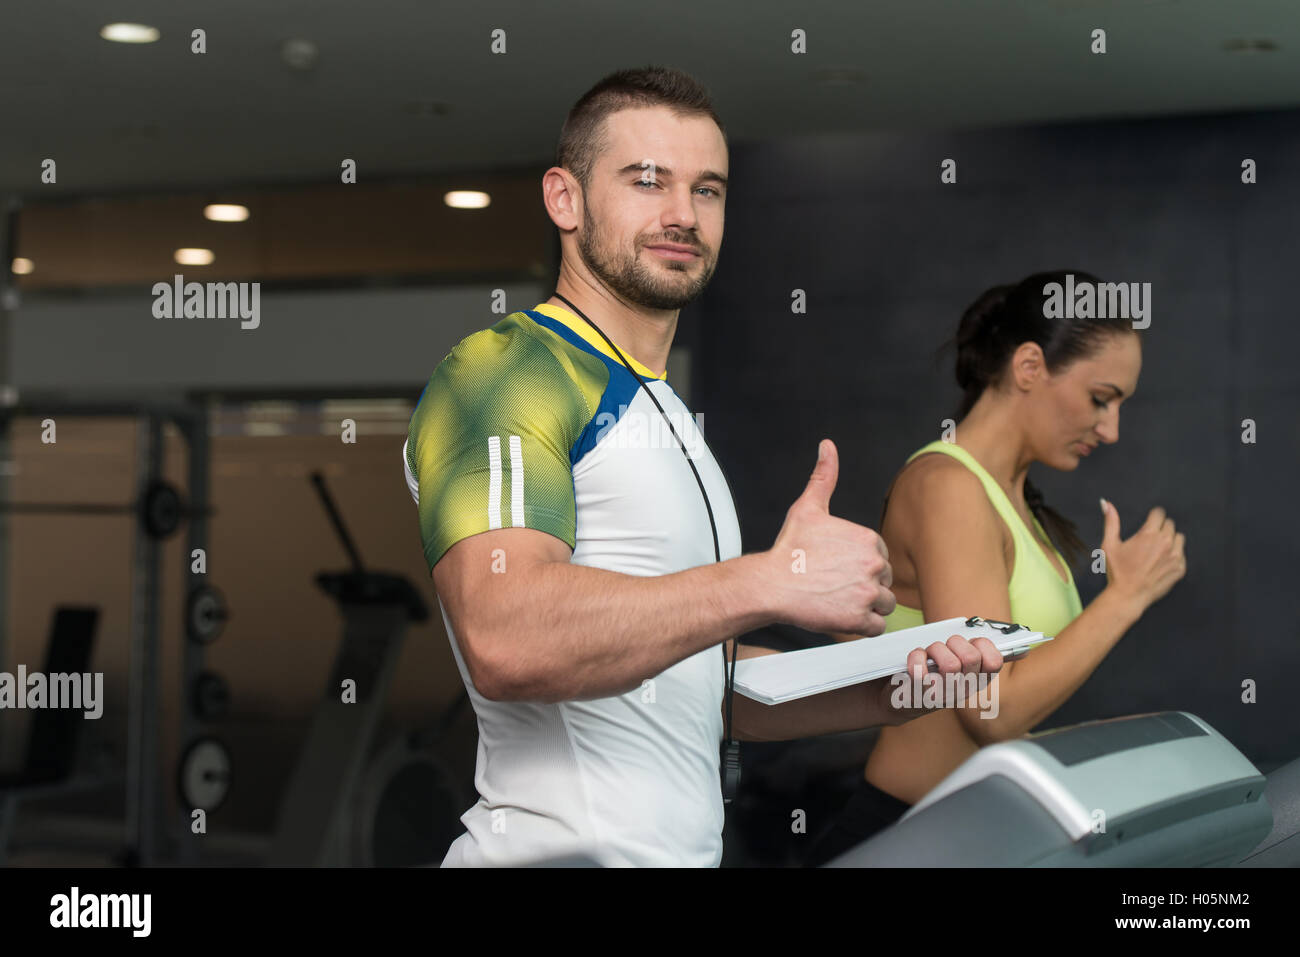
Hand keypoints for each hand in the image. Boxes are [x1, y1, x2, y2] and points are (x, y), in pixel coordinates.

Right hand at [764, 439, 895, 634]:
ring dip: (867, 606)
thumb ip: (824, 477)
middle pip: (884, 580)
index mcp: (867, 539)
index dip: (861, 565)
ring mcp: (867, 593)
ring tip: (840, 601)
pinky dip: (863, 626)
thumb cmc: (788, 550)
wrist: (770, 583)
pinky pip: (877, 627)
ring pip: (884, 604)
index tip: (841, 568)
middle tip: (837, 586)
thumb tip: (827, 447)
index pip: (880, 557)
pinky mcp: (860, 619)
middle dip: (865, 585)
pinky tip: (842, 615)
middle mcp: (873, 565)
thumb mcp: (807, 507)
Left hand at [874, 635, 1003, 724]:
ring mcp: (943, 695)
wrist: (899, 699)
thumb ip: (986, 655)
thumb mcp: (962, 666)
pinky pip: (921, 671)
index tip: (970, 644)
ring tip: (929, 656)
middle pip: (970, 657)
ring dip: (935, 650)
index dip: (982, 646)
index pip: (994, 661)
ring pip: (949, 663)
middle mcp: (964, 690)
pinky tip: (914, 662)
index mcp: (978, 680)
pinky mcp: (920, 695)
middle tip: (945, 647)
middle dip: (955, 643)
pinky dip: (915, 659)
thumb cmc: (934, 675)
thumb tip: (1024, 649)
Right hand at [1099, 498, 1185, 613]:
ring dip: (1170, 540)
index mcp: (1149, 534)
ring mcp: (1175, 556)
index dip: (1152, 517)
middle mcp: (1165, 543)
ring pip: (1179, 537)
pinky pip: (1182, 554)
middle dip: (1160, 528)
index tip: (1148, 523)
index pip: (1159, 513)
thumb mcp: (1109, 544)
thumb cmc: (1117, 570)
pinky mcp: (1180, 568)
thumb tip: (1106, 503)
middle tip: (1149, 540)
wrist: (1128, 596)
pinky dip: (1174, 556)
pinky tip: (1160, 563)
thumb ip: (1111, 521)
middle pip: (1169, 524)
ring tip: (1156, 550)